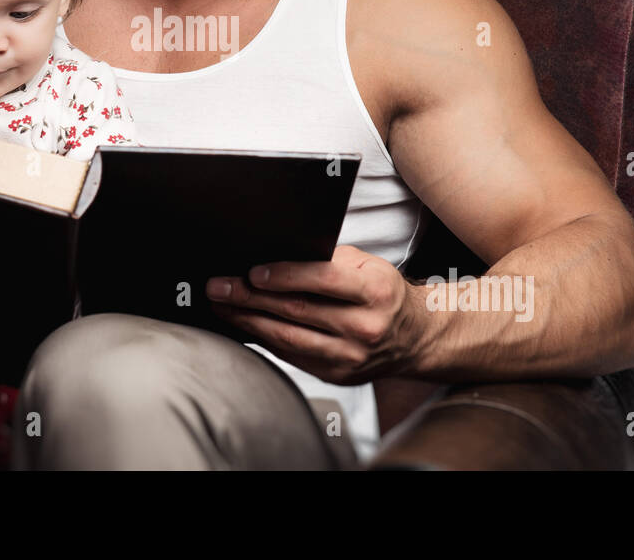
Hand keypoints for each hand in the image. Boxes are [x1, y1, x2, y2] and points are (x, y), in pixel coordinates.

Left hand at [205, 244, 421, 384]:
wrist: (414, 337)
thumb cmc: (383, 293)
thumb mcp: (367, 265)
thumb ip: (328, 261)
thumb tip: (275, 259)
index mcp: (374, 291)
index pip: (323, 280)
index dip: (284, 276)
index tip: (252, 272)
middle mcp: (364, 326)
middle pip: (297, 310)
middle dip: (250, 298)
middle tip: (218, 287)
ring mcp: (350, 356)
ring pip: (289, 338)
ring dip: (248, 321)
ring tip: (221, 306)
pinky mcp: (337, 375)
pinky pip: (292, 355)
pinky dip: (264, 338)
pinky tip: (244, 325)